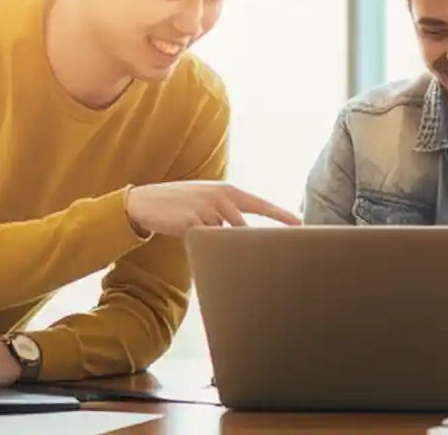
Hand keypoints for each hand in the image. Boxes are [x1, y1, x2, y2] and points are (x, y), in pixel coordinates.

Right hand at [126, 181, 301, 236]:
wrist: (147, 202)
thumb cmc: (183, 203)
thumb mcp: (208, 200)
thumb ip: (228, 213)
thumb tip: (249, 236)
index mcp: (228, 191)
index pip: (261, 204)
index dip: (281, 215)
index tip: (301, 225)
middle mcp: (220, 197)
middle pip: (246, 227)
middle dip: (254, 243)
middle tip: (266, 255)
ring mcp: (206, 209)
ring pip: (224, 237)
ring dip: (221, 247)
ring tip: (213, 245)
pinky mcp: (191, 223)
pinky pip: (206, 243)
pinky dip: (203, 247)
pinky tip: (193, 239)